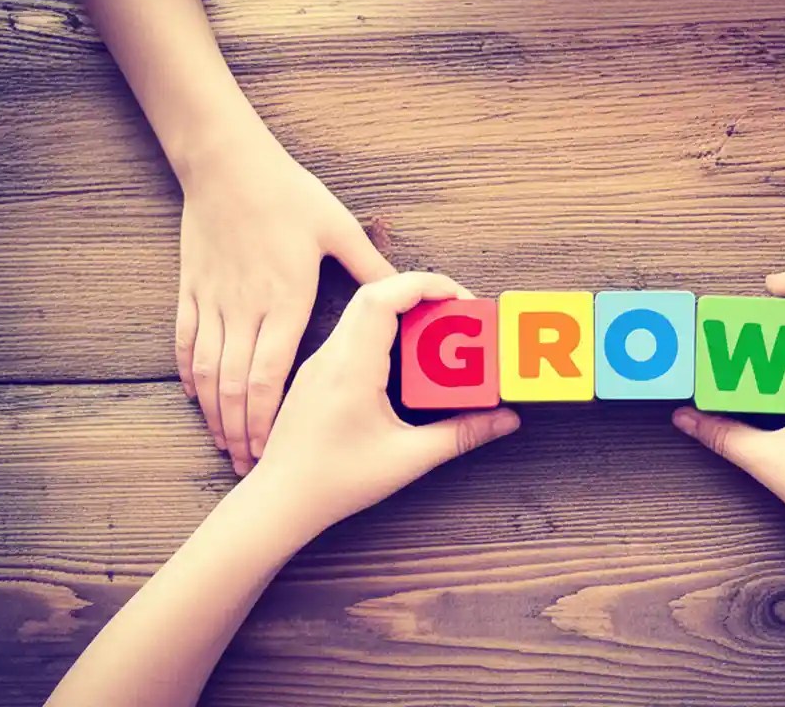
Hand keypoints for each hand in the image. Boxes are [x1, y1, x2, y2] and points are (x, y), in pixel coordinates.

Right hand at [175, 135, 396, 473]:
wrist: (225, 161)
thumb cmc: (288, 194)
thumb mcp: (339, 230)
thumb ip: (371, 268)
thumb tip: (407, 294)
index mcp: (286, 300)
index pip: (271, 373)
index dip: (269, 417)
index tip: (275, 449)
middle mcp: (246, 308)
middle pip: (236, 385)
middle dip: (243, 431)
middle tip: (252, 465)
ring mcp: (214, 300)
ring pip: (208, 371)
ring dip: (216, 413)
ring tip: (229, 446)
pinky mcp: (193, 290)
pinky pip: (185, 342)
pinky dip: (190, 377)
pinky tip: (200, 402)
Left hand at [251, 272, 519, 532]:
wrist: (280, 500)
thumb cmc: (336, 482)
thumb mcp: (408, 459)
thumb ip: (461, 435)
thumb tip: (505, 419)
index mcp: (352, 367)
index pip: (385, 297)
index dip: (427, 285)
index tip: (463, 299)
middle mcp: (332, 355)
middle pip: (376, 294)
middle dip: (422, 292)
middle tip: (460, 314)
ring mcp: (320, 362)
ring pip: (363, 312)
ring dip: (404, 311)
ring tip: (441, 333)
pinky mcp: (318, 374)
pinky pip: (354, 334)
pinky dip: (386, 330)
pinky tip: (408, 358)